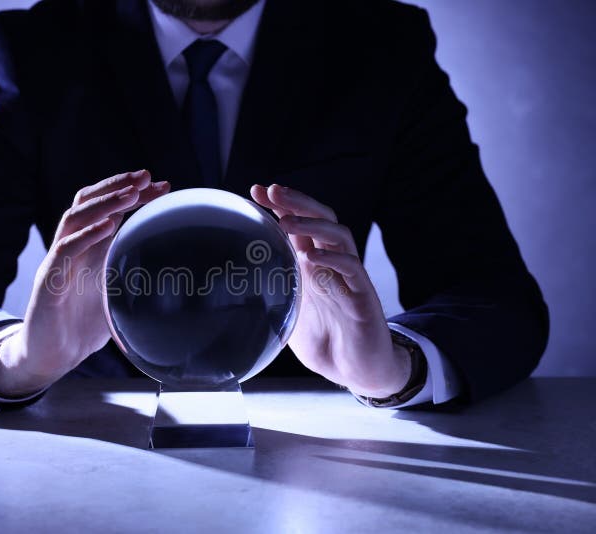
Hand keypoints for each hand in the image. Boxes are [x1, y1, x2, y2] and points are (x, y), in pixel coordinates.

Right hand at [0, 170, 169, 396]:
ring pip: (75, 218)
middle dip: (118, 186)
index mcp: (88, 250)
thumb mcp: (117, 297)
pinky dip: (86, 235)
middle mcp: (71, 248)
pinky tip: (107, 225)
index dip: (133, 195)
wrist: (50, 358)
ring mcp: (57, 262)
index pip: (108, 209)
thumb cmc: (82, 327)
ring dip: (105, 203)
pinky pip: (64, 250)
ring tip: (131, 194)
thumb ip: (136, 278)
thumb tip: (181, 275)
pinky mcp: (47, 282)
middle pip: (88, 203)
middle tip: (147, 176)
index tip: (163, 185)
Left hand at [250, 184, 410, 397]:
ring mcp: (349, 277)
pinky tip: (312, 256)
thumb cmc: (325, 341)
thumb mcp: (289, 313)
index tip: (256, 191)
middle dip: (297, 201)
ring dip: (313, 224)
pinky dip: (332, 258)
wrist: (357, 371)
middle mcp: (332, 264)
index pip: (299, 225)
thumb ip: (271, 294)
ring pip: (339, 236)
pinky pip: (352, 268)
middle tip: (272, 190)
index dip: (280, 205)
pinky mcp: (363, 296)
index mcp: (313, 265)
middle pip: (321, 219)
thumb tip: (232, 287)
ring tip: (288, 220)